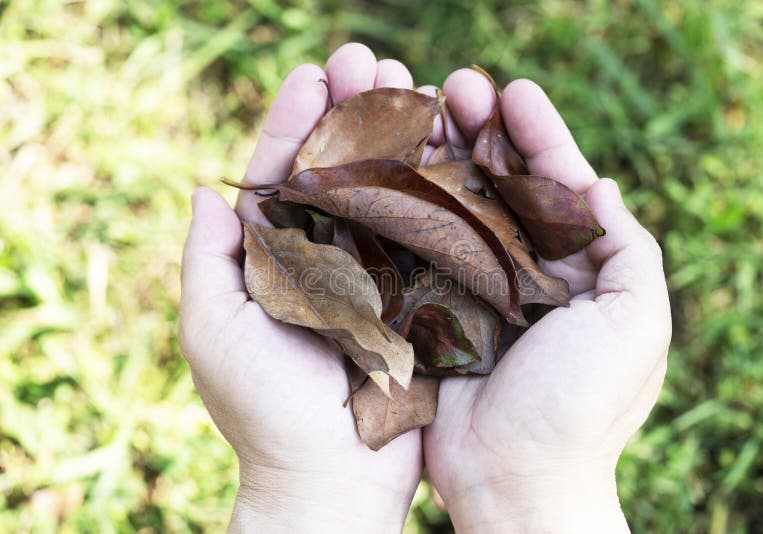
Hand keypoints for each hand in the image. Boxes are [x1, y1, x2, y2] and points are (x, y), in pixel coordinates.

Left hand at [179, 44, 421, 532]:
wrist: (330, 480)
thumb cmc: (265, 412)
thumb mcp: (216, 331)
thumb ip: (209, 260)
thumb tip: (208, 188)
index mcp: (272, 257)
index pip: (283, 172)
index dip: (296, 118)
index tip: (314, 71)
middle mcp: (326, 257)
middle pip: (340, 168)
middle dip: (354, 111)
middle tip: (374, 60)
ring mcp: (375, 273)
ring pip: (389, 191)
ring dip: (401, 137)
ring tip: (419, 86)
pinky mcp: (417, 297)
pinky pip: (429, 236)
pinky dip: (440, 191)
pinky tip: (454, 150)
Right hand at [422, 70, 670, 532]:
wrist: (515, 483)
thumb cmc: (583, 409)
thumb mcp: (637, 324)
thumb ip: (630, 252)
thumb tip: (602, 186)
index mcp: (575, 270)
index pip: (557, 185)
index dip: (539, 133)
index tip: (513, 90)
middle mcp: (522, 272)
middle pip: (499, 185)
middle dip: (480, 131)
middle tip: (453, 83)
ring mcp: (471, 289)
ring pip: (453, 207)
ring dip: (438, 155)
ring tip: (415, 106)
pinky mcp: (429, 310)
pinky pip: (415, 248)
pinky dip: (402, 206)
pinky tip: (385, 166)